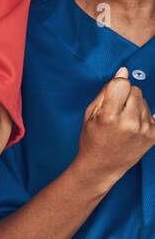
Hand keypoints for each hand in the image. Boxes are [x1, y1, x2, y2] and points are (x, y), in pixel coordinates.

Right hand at [74, 67, 154, 184]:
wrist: (103, 165)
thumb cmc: (93, 139)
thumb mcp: (90, 114)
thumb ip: (106, 92)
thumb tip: (122, 72)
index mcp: (110, 116)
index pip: (123, 84)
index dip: (117, 84)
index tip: (114, 89)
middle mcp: (130, 122)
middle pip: (136, 90)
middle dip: (126, 95)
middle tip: (116, 110)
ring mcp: (144, 129)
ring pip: (145, 101)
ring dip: (135, 106)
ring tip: (124, 121)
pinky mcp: (154, 135)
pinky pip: (152, 113)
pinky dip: (143, 116)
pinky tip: (134, 126)